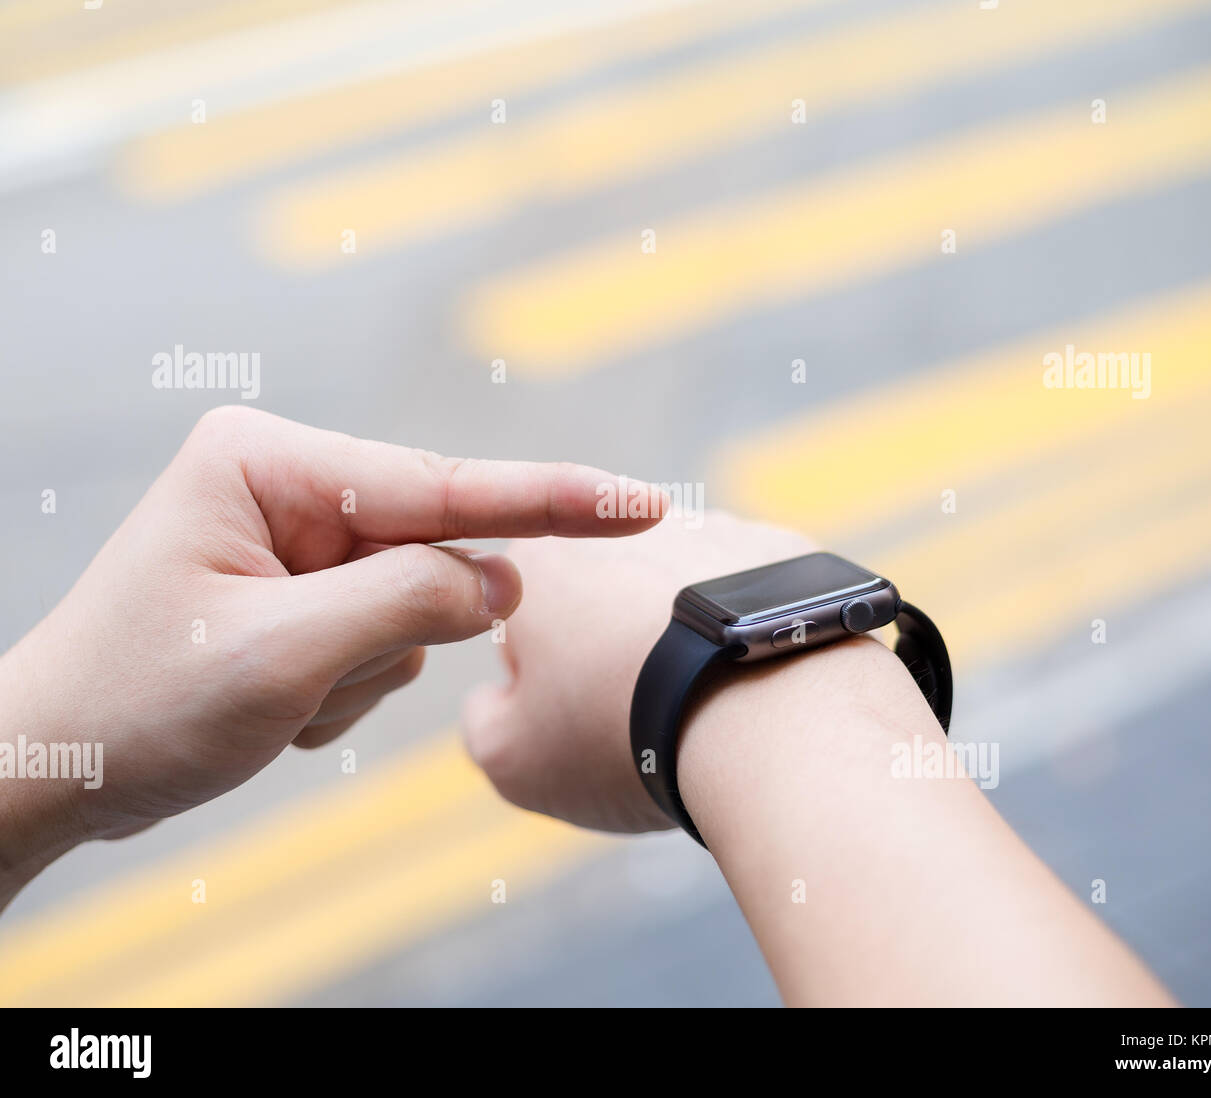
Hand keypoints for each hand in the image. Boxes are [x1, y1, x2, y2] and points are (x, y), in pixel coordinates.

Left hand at [0, 405, 659, 890]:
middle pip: (426, 552)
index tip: (639, 505)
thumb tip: (501, 579)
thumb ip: (406, 602)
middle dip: (387, 636)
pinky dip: (346, 686)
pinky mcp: (311, 587)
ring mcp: (302, 535)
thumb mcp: (278, 657)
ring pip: (414, 607)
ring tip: (268, 694)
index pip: (438, 487)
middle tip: (301, 679)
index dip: (549, 502)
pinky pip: (386, 638)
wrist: (54, 766)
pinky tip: (274, 701)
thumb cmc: (137, 702)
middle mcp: (290, 481)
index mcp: (268, 460)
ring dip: (359, 672)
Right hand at [460, 511, 818, 832]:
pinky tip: (758, 685)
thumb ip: (484, 721)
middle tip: (641, 720)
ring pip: (680, 595)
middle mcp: (623, 525)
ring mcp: (710, 527)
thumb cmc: (626, 736)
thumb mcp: (514, 758)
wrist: (768, 717)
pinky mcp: (782, 549)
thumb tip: (497, 700)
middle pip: (604, 600)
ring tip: (708, 707)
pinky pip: (753, 598)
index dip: (542, 682)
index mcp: (542, 564)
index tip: (577, 719)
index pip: (518, 621)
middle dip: (615, 654)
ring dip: (685, 639)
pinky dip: (750, 635)